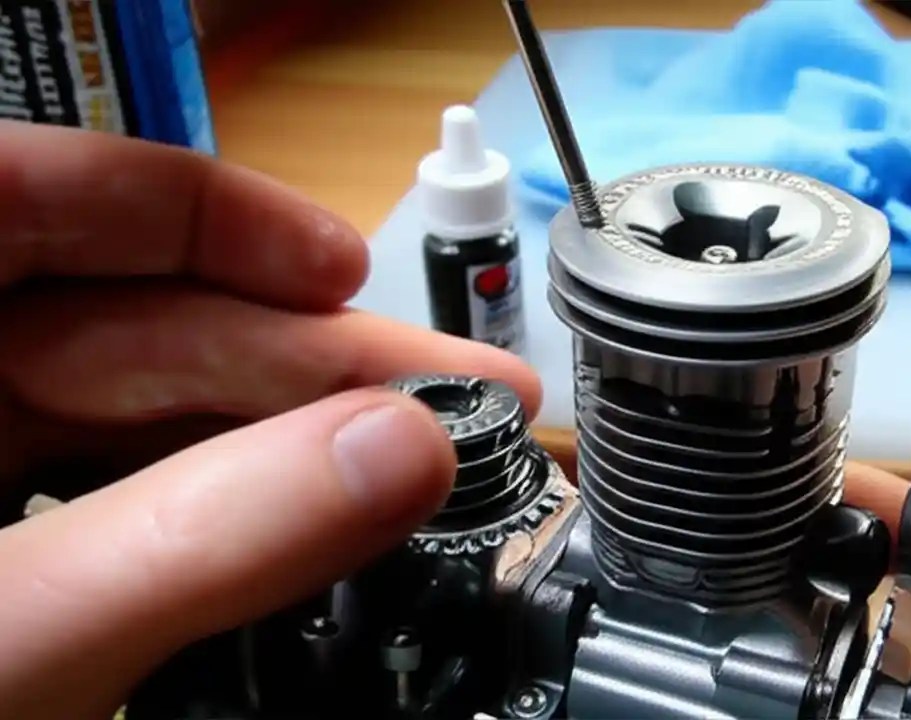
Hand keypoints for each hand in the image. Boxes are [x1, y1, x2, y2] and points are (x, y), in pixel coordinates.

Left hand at [0, 120, 540, 717]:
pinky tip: (311, 517)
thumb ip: (201, 544)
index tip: (345, 269)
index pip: (31, 196)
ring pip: (131, 415)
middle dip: (296, 363)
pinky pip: (116, 494)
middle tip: (455, 405)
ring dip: (280, 440)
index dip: (202, 214)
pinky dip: (220, 506)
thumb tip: (402, 450)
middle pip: (115, 321)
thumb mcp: (6, 653)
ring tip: (417, 464)